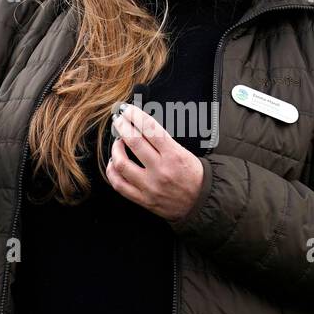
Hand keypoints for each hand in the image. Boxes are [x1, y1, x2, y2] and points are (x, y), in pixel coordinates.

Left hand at [106, 103, 204, 222]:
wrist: (201, 203)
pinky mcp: (143, 200)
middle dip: (122, 126)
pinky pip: (119, 185)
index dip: (136, 115)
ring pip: (121, 164)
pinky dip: (112, 172)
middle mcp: (160, 170)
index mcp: (174, 155)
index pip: (150, 129)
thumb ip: (164, 142)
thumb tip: (142, 126)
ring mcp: (150, 186)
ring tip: (117, 142)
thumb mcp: (185, 153)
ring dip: (115, 148)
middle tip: (118, 120)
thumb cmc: (194, 176)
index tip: (128, 110)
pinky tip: (113, 164)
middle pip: (133, 142)